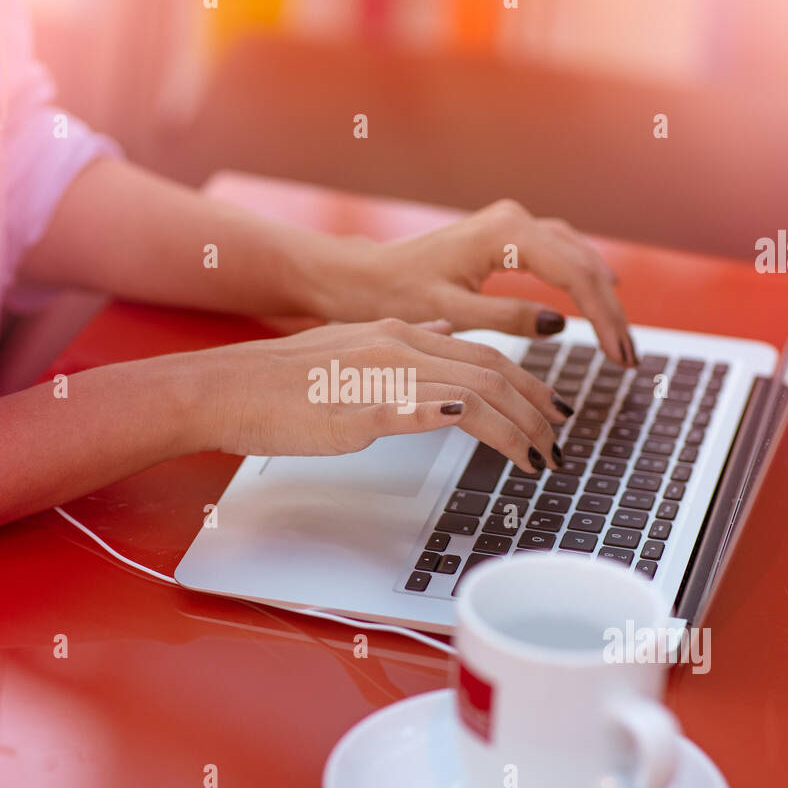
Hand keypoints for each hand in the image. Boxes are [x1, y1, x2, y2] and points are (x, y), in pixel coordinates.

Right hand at [183, 318, 575, 473]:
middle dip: (537, 408)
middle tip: (562, 441)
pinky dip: (456, 419)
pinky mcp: (354, 407)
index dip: (530, 384)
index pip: (485, 355)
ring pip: (469, 391)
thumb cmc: (281, 381)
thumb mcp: (350, 347)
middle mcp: (397, 344)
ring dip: (515, 426)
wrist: (225, 387)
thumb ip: (402, 344)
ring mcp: (377, 373)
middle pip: (491, 371)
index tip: (555, 411)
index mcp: (399, 332)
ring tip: (540, 455)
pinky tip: (485, 434)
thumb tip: (445, 337)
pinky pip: (415, 407)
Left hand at [310, 199, 635, 366]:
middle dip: (611, 314)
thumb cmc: (395, 296)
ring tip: (621, 342)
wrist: (366, 277)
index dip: (604, 319)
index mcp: (505, 234)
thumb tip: (560, 326)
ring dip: (601, 298)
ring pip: (578, 257)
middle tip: (630, 359)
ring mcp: (514, 224)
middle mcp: (515, 220)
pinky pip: (562, 254)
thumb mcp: (449, 314)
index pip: (575, 276)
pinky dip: (583, 281)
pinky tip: (599, 301)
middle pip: (584, 265)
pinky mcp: (509, 236)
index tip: (619, 356)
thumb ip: (506, 318)